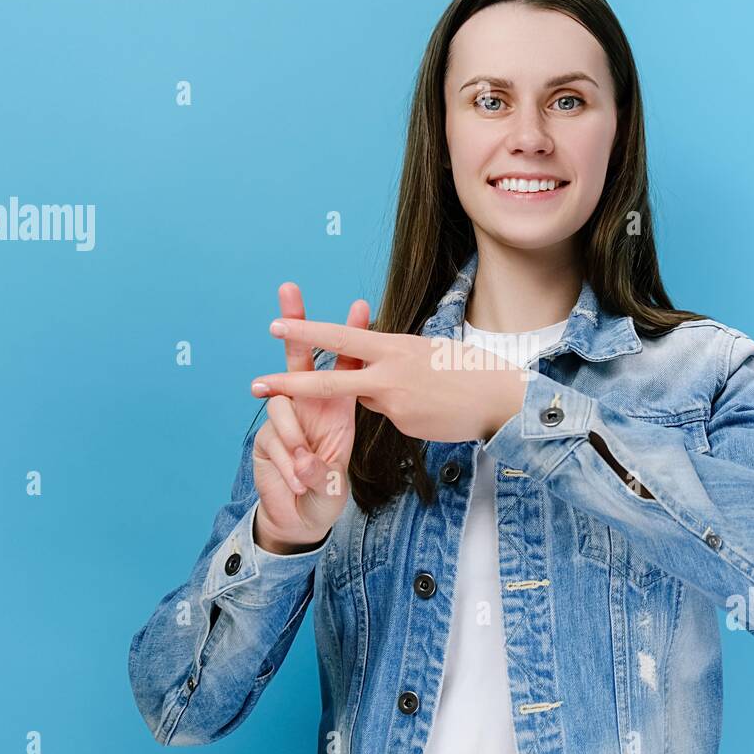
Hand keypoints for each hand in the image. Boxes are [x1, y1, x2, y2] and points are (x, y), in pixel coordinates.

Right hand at [247, 286, 369, 552]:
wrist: (302, 519)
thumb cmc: (327, 492)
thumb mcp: (336, 481)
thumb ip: (323, 470)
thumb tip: (304, 460)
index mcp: (338, 406)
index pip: (347, 365)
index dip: (353, 336)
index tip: (362, 305)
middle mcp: (309, 406)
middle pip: (300, 357)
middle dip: (295, 323)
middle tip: (289, 289)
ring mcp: (284, 419)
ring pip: (281, 407)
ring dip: (294, 440)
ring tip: (306, 472)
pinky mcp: (263, 438)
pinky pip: (274, 442)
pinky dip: (288, 467)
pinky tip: (298, 482)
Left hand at [252, 318, 528, 443]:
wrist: (498, 397)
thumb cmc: (465, 368)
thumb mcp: (424, 351)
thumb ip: (391, 360)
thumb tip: (369, 375)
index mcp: (393, 347)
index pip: (341, 339)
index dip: (306, 332)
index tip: (275, 327)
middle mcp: (389, 374)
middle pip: (329, 381)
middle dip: (289, 383)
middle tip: (255, 384)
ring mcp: (395, 403)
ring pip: (367, 401)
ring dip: (383, 396)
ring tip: (426, 390)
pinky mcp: (404, 425)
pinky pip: (392, 417)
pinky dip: (407, 412)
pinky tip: (436, 408)